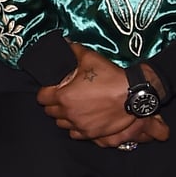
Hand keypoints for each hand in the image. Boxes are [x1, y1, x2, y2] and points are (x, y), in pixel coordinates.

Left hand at [36, 44, 167, 143]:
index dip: (46, 91)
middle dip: (54, 103)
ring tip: (73, 108)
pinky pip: (75, 134)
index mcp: (64, 96)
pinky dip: (75, 127)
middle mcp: (69, 113)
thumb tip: (66, 43)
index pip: (42, 97)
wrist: (133, 95)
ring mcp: (80, 125)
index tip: (51, 88)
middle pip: (50, 111)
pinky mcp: (90, 133)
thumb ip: (74, 51)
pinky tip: (82, 119)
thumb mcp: (91, 58)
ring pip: (61, 124)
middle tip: (63, 96)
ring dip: (64, 116)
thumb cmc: (111, 76)